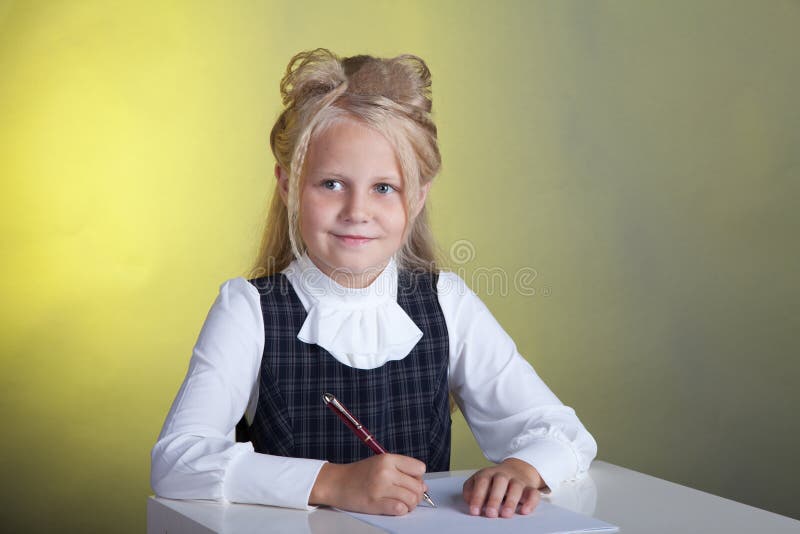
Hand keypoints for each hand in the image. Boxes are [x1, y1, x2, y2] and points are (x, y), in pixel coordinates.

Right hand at [309, 454, 427, 515]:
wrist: (336, 483)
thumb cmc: (359, 474)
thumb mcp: (380, 463)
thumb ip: (401, 471)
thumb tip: (423, 486)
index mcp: (388, 459)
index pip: (419, 468)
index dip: (418, 477)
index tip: (411, 481)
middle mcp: (385, 471)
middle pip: (417, 486)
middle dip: (416, 495)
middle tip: (408, 497)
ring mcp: (380, 488)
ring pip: (411, 499)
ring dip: (410, 505)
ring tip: (401, 503)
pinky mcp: (375, 503)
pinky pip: (399, 509)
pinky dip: (401, 511)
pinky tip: (394, 507)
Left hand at [462, 458, 543, 517]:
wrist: (518, 469)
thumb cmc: (494, 480)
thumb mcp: (479, 481)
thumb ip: (470, 489)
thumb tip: (469, 500)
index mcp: (489, 473)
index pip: (482, 481)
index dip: (478, 496)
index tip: (474, 511)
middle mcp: (504, 475)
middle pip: (500, 481)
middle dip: (494, 498)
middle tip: (490, 514)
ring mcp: (518, 480)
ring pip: (516, 487)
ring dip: (511, 501)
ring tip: (506, 514)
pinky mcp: (530, 488)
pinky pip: (533, 493)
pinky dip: (530, 502)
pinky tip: (525, 511)